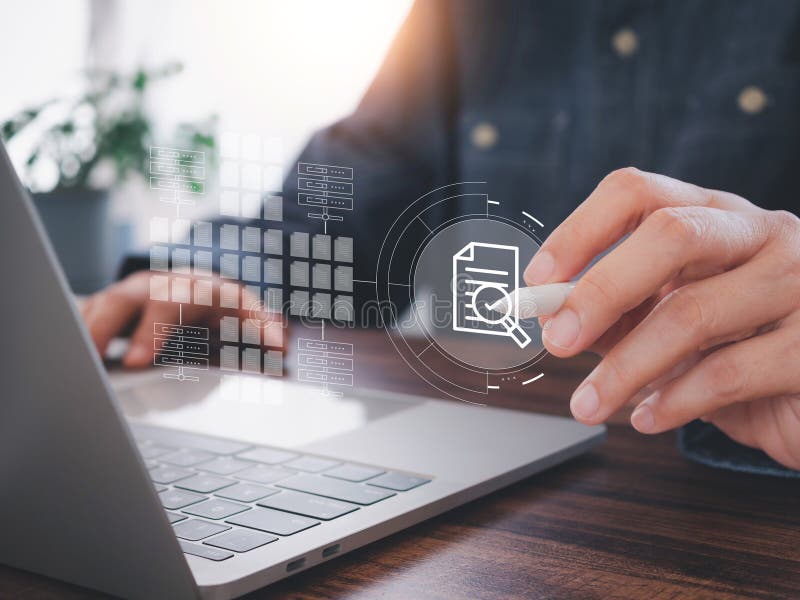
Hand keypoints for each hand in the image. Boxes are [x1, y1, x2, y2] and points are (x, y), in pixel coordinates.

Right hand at [80, 271, 281, 367]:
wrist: (208, 289)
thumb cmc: (226, 308)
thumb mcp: (250, 313)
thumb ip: (265, 328)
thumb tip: (281, 345)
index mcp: (192, 288)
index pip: (170, 305)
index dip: (152, 333)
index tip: (135, 362)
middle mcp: (157, 286)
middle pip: (123, 300)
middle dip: (104, 328)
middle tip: (89, 361)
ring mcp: (132, 294)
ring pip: (100, 304)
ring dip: (83, 329)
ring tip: (68, 362)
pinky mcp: (113, 306)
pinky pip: (88, 312)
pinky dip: (75, 329)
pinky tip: (64, 355)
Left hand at [524, 168, 799, 469]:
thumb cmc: (740, 347)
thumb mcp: (672, 320)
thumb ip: (620, 313)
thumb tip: (553, 314)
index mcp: (715, 217)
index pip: (637, 192)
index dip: (579, 231)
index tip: (537, 280)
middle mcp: (762, 234)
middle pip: (670, 235)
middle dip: (601, 290)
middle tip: (557, 340)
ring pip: (692, 312)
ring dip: (624, 367)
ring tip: (588, 404)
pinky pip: (728, 372)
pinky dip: (674, 401)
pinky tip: (647, 417)